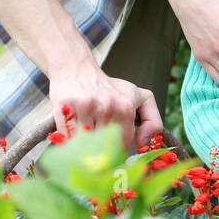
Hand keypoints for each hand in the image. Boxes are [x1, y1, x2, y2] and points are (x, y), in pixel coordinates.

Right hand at [48, 59, 162, 149]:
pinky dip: (68, 141)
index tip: (110, 146)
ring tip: (83, 133)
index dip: (116, 149)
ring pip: (85, 144)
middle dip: (99, 149)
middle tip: (94, 143)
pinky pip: (67, 137)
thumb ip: (152, 121)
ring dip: (82, 146)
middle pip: (103, 146)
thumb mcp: (140, 97)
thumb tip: (144, 144)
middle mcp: (107, 106)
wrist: (78, 69)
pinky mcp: (65, 106)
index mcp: (126, 107)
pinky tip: (71, 131)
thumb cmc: (110, 87)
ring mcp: (85, 106)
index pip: (123, 143)